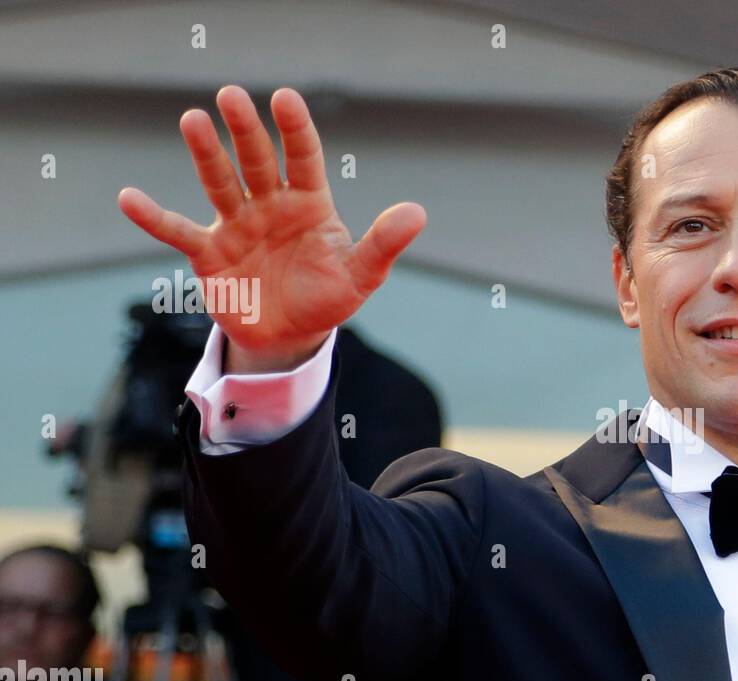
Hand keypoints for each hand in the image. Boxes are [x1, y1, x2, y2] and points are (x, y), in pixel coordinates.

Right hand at [118, 86, 425, 372]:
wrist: (292, 336)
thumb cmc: (328, 297)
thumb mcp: (361, 275)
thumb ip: (383, 243)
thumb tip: (416, 213)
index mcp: (309, 204)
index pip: (303, 158)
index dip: (295, 130)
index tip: (285, 99)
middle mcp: (270, 205)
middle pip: (257, 161)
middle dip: (246, 131)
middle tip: (231, 96)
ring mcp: (236, 225)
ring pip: (219, 183)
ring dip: (206, 155)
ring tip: (193, 120)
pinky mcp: (209, 253)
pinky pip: (178, 232)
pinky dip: (154, 218)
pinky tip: (129, 197)